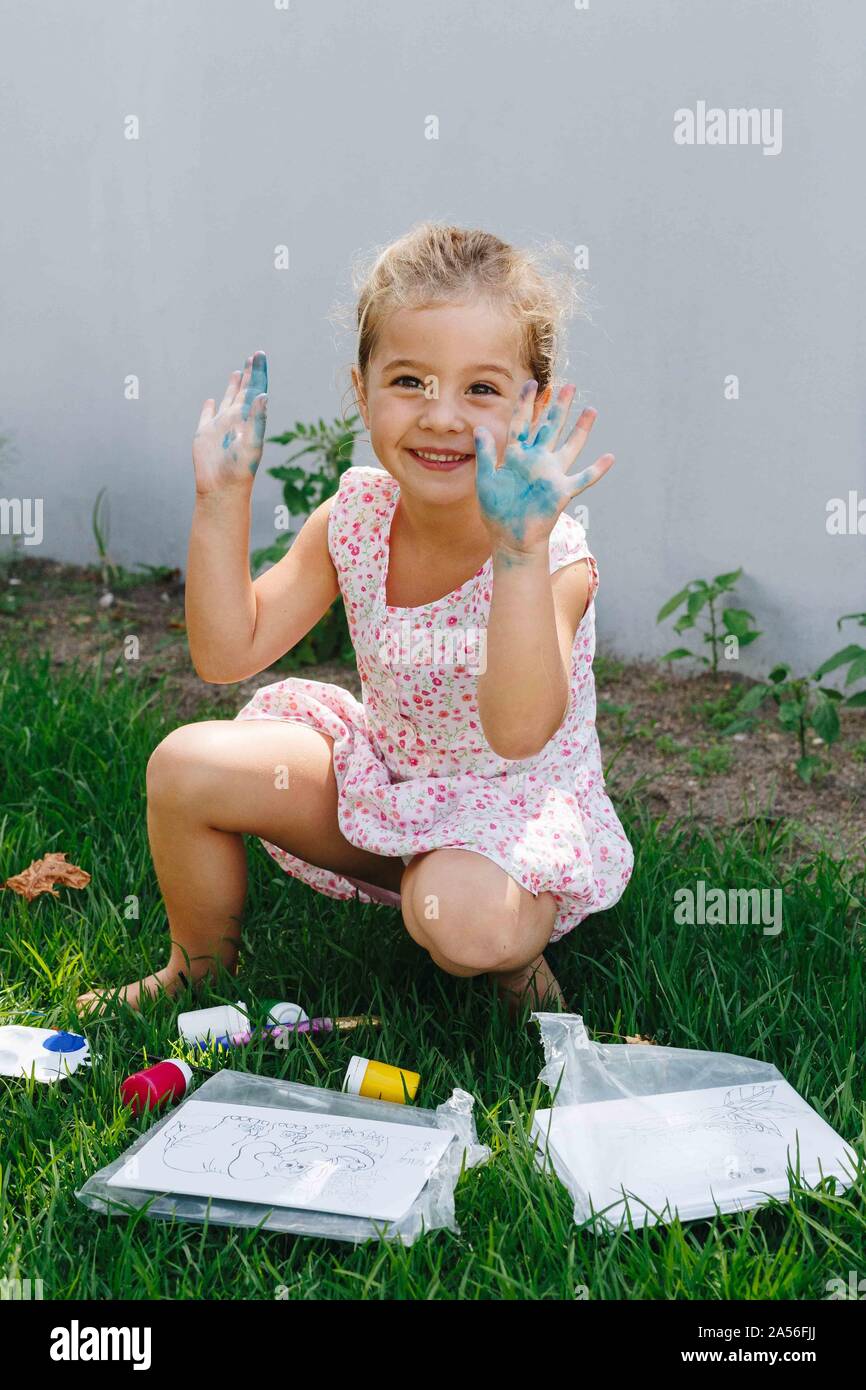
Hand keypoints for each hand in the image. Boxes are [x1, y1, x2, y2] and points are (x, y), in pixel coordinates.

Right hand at [192, 351, 267, 495]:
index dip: (258, 373)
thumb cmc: (240, 470)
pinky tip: (211, 401)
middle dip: (249, 374)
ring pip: (227, 400)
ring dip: (233, 386)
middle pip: (244, 391)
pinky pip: (207, 416)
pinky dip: (209, 407)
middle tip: (253, 356)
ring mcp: (220, 426)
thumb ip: (257, 418)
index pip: (256, 390)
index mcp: (250, 419)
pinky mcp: (205, 434)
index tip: (260, 355)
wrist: (222, 488)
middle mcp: (237, 420)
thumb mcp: (252, 443)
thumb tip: (263, 394)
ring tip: (237, 371)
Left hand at [474, 379, 613, 556]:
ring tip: (592, 410)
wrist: (510, 537)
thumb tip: (480, 428)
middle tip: (569, 386)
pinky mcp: (561, 491)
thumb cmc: (496, 511)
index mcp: (516, 455)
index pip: (522, 423)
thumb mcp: (485, 480)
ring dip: (581, 429)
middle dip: (559, 407)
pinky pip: (583, 479)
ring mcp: (551, 474)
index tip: (532, 383)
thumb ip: (485, 454)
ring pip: (570, 446)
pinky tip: (610, 457)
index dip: (527, 403)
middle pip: (550, 428)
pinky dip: (597, 469)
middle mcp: (537, 460)